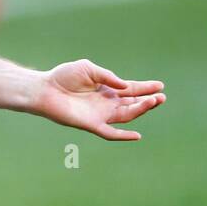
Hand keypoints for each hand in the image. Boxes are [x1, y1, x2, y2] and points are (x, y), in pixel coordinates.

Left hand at [32, 60, 165, 141]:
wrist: (45, 89)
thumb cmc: (64, 76)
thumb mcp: (89, 69)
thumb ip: (108, 77)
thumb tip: (125, 86)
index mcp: (106, 88)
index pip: (130, 89)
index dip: (145, 88)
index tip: (160, 86)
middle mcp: (106, 102)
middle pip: (132, 103)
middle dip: (147, 100)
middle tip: (161, 96)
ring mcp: (100, 114)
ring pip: (126, 116)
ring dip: (140, 110)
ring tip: (153, 102)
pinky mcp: (91, 124)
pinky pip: (110, 133)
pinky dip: (123, 136)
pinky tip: (137, 135)